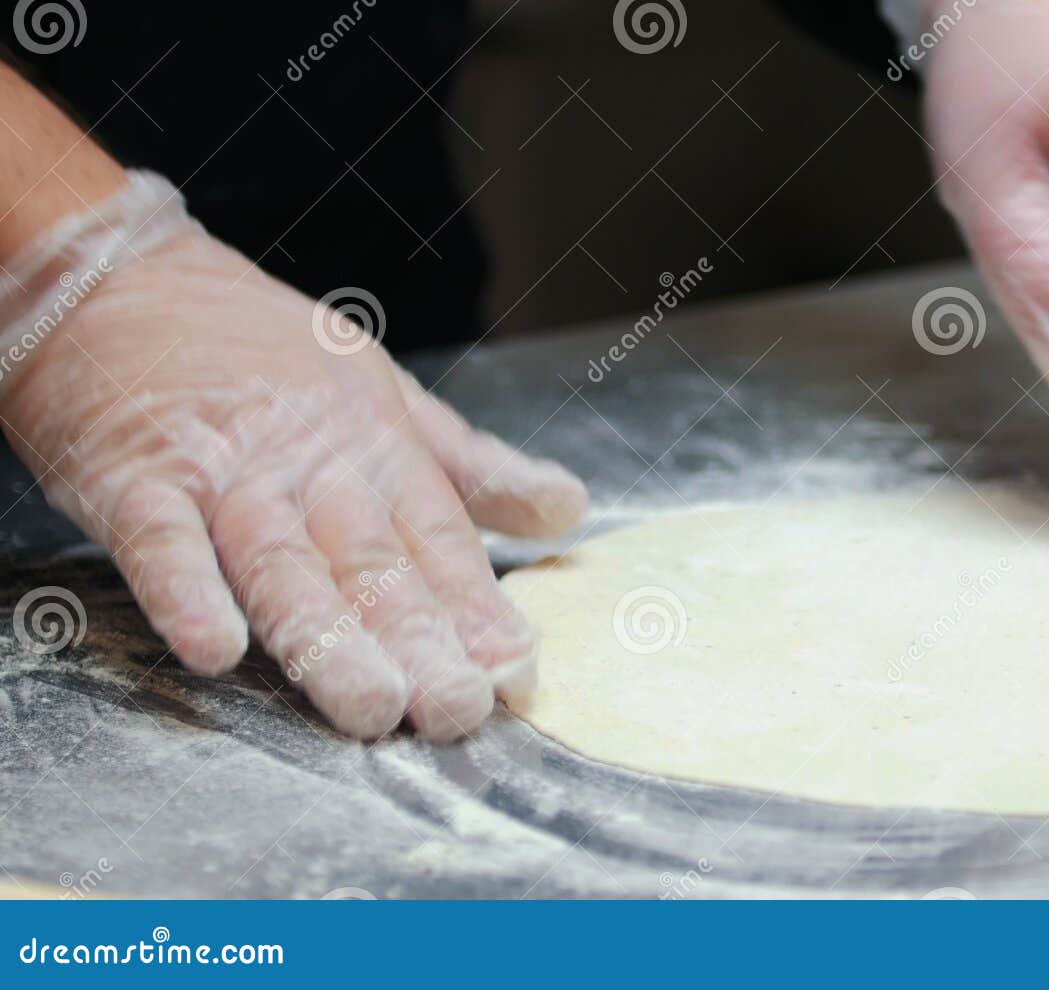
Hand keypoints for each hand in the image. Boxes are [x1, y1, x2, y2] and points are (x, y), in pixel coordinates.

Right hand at [0, 175, 586, 739]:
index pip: (435, 540)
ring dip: (324, 635)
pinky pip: (162, 541)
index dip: (474, 604)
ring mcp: (224, 475)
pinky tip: (214, 647)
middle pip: (368, 566)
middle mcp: (309, 469)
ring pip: (281, 564)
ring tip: (366, 700)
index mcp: (376, 452)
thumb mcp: (386, 394)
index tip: (511, 664)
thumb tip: (570, 508)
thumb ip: (474, 469)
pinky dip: (186, 591)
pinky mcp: (137, 479)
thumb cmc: (260, 346)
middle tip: (453, 708)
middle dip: (415, 640)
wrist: (117, 281)